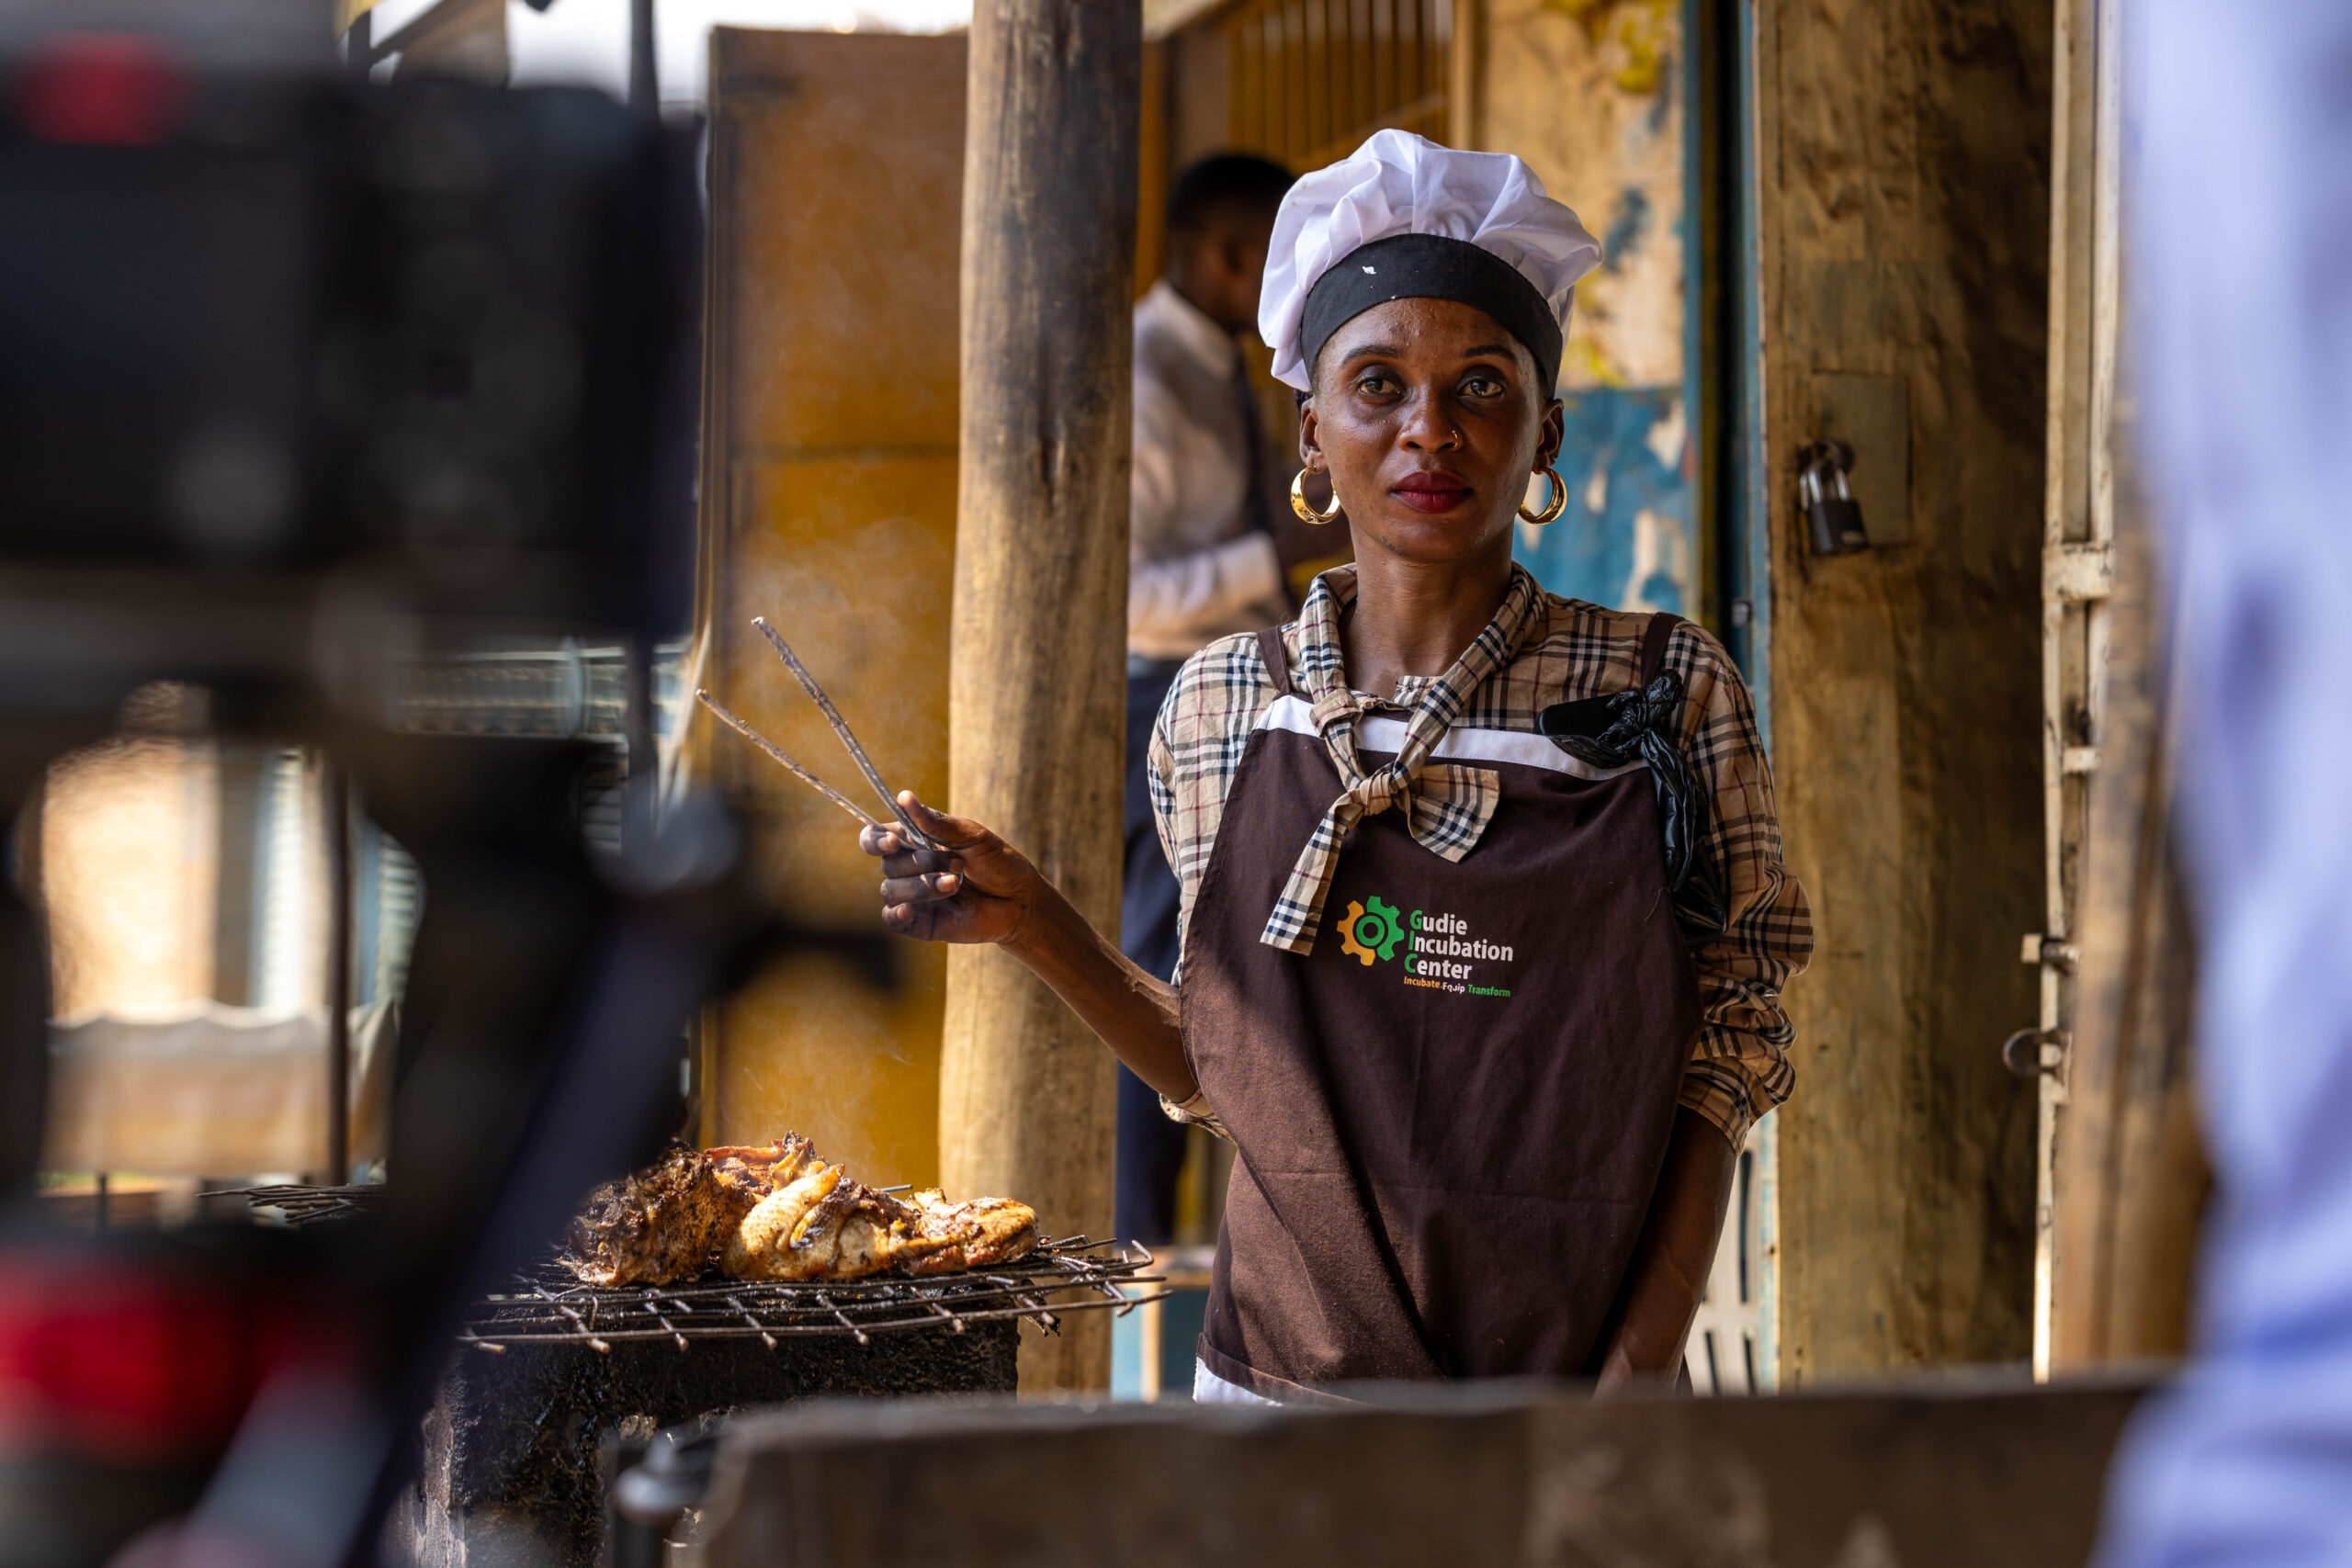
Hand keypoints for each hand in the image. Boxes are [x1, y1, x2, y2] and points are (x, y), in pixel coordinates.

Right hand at [860, 793, 1041, 946]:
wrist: (1020, 900)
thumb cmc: (998, 863)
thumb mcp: (971, 836)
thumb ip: (936, 822)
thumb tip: (903, 797)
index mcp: (916, 843)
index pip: (876, 838)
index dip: (876, 839)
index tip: (895, 841)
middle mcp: (909, 869)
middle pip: (889, 864)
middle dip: (922, 862)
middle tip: (957, 864)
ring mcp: (913, 897)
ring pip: (891, 890)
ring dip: (922, 886)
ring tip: (955, 884)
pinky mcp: (920, 923)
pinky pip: (892, 919)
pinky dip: (897, 914)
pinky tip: (911, 909)